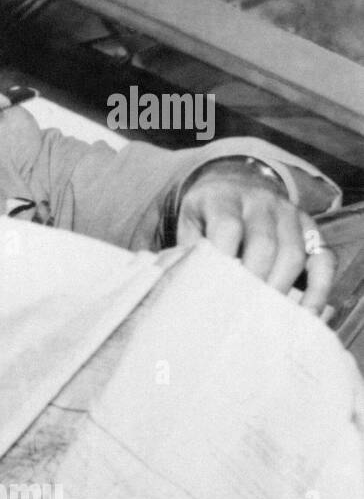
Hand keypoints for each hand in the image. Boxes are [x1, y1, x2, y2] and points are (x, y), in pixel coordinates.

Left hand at [176, 161, 334, 313]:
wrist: (236, 182)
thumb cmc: (207, 214)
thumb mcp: (189, 223)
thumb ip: (185, 250)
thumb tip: (174, 281)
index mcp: (223, 198)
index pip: (227, 227)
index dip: (223, 258)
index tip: (214, 289)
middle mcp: (260, 202)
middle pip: (264, 244)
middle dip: (253, 281)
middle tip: (239, 311)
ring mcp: (290, 214)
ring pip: (294, 252)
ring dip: (280, 287)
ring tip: (264, 316)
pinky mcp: (311, 229)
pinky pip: (324, 258)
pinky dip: (320, 287)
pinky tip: (306, 312)